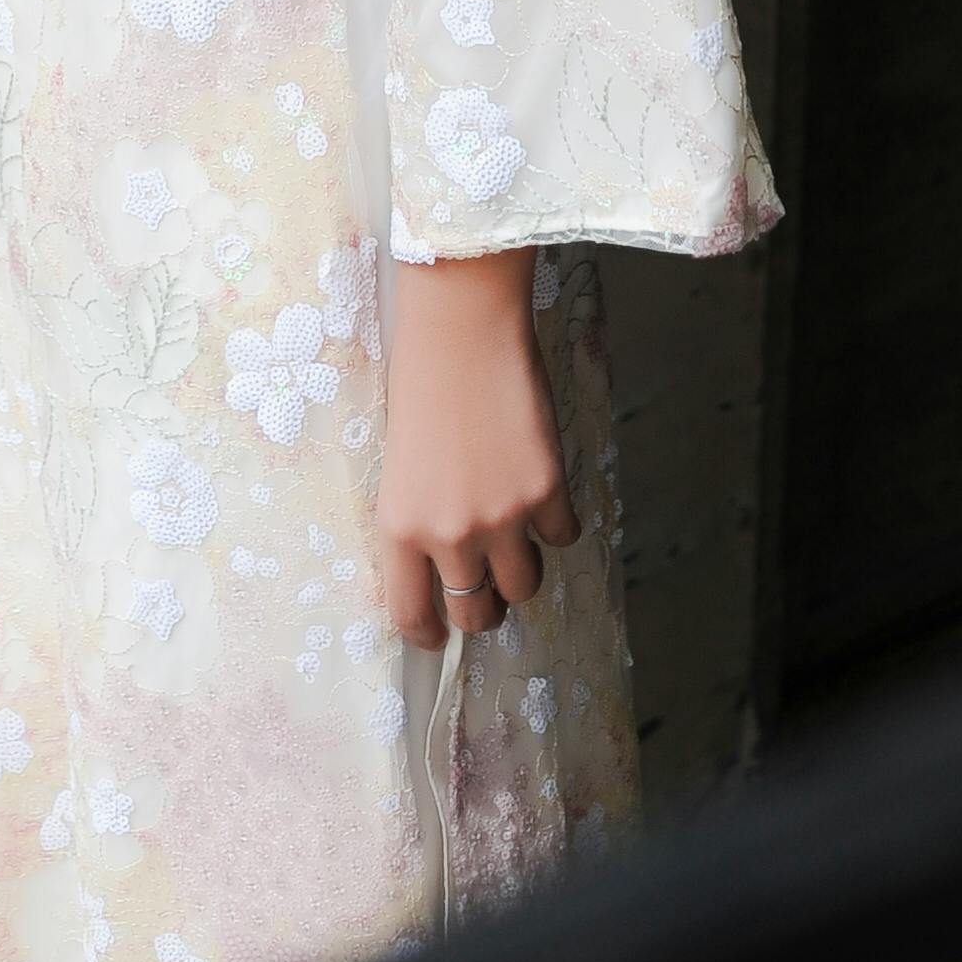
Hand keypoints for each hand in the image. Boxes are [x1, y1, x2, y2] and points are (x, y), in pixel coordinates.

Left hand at [378, 250, 577, 650]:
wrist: (460, 327)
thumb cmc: (421, 383)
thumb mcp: (402, 465)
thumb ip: (420, 518)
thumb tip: (444, 566)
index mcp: (399, 526)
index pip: (411, 615)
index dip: (429, 634)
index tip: (440, 633)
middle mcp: (449, 532)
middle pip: (476, 614)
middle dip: (484, 608)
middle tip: (488, 586)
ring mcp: (501, 516)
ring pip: (524, 585)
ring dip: (521, 567)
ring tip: (515, 532)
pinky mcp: (545, 491)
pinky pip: (562, 536)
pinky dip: (555, 521)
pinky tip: (540, 487)